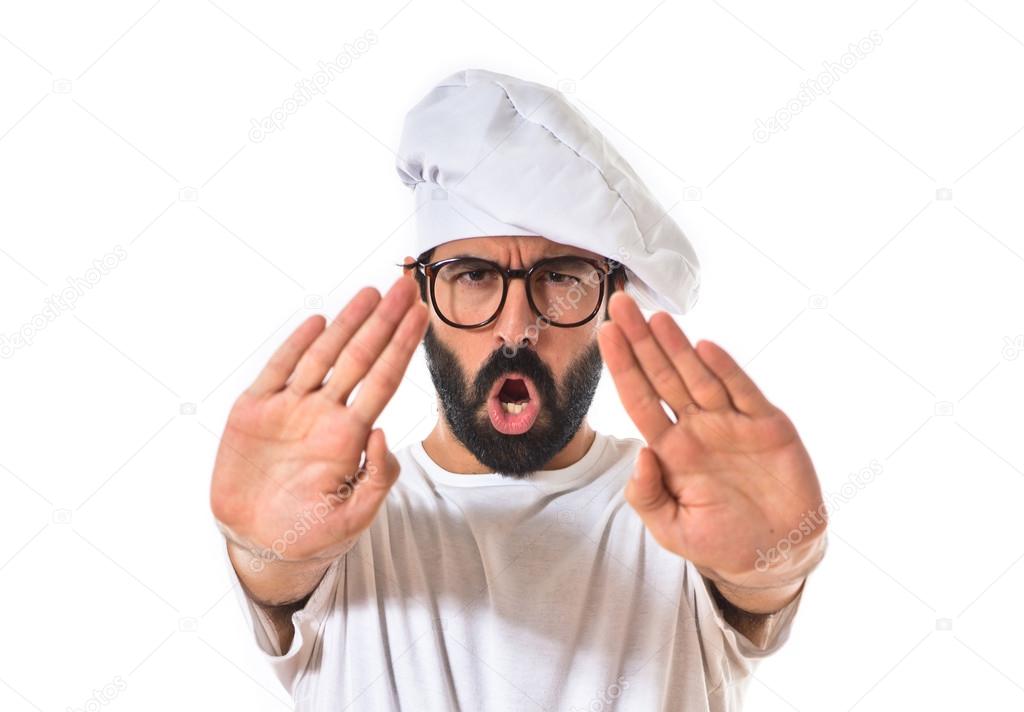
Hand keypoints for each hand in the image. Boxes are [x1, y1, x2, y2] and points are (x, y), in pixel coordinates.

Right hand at [210, 277, 427, 567]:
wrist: (260, 546)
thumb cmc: (313, 533)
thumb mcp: (354, 517)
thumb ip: (375, 480)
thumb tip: (383, 433)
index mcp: (350, 436)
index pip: (383, 380)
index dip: (402, 346)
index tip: (421, 315)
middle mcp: (324, 415)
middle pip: (359, 358)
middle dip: (383, 322)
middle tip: (405, 287)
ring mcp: (289, 410)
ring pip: (322, 357)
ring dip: (346, 324)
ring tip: (371, 293)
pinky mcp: (253, 413)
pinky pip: (277, 372)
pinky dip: (294, 347)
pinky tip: (316, 323)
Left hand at [597, 292, 825, 590]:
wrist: (776, 555)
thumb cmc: (719, 541)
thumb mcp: (671, 529)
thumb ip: (647, 496)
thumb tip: (640, 455)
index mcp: (671, 448)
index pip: (639, 399)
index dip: (622, 367)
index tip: (605, 334)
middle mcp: (697, 427)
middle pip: (663, 376)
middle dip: (641, 340)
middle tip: (621, 303)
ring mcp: (731, 423)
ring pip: (699, 376)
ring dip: (678, 346)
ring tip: (656, 317)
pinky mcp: (767, 425)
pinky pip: (742, 392)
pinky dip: (726, 369)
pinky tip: (705, 348)